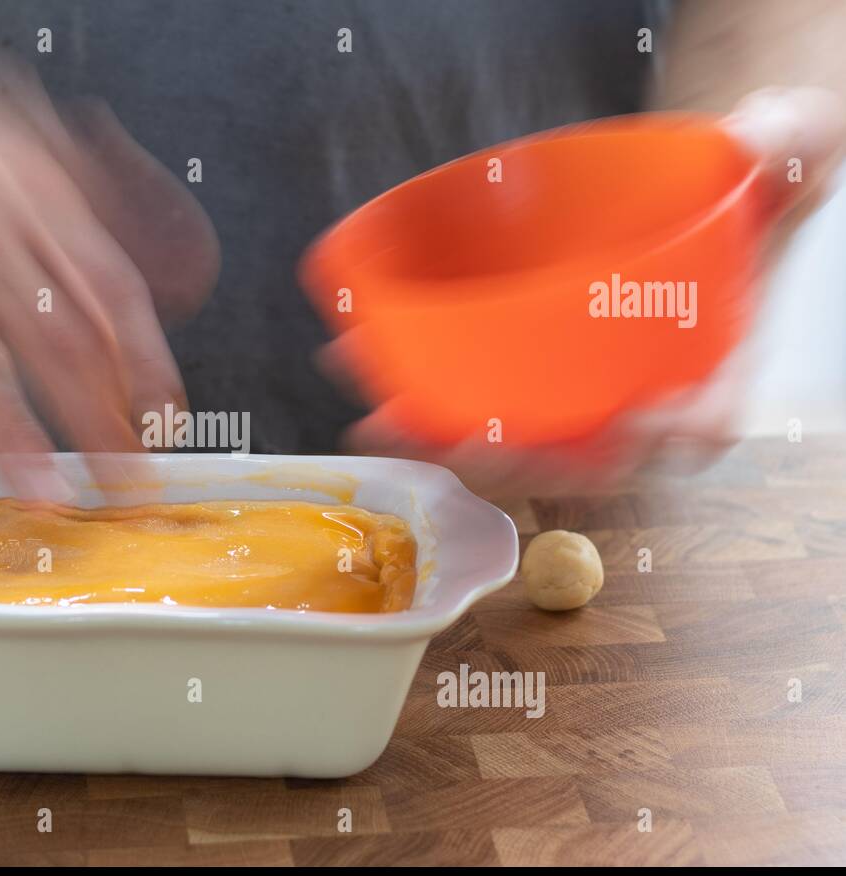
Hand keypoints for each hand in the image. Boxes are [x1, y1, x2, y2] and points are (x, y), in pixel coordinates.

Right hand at [0, 48, 217, 495]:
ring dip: (13, 437)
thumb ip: (82, 204)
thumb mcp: (18, 136)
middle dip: (95, 420)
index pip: (108, 289)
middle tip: (125, 483)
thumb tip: (149, 266)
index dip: (146, 362)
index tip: (166, 423)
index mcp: (29, 197)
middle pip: (51, 339)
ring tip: (50, 497)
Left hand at [332, 86, 845, 496]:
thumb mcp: (774, 162)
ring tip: (382, 421)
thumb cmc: (733, 190)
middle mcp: (633, 403)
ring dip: (442, 443)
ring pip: (509, 447)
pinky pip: (468, 409)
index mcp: (706, 371)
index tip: (645, 421)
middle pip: (581, 460)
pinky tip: (368, 390)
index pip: (699, 428)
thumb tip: (766, 141)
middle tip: (473, 441)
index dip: (672, 439)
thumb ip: (779, 156)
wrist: (682, 191)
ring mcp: (569, 398)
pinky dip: (418, 411)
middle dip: (519, 461)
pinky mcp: (518, 377)